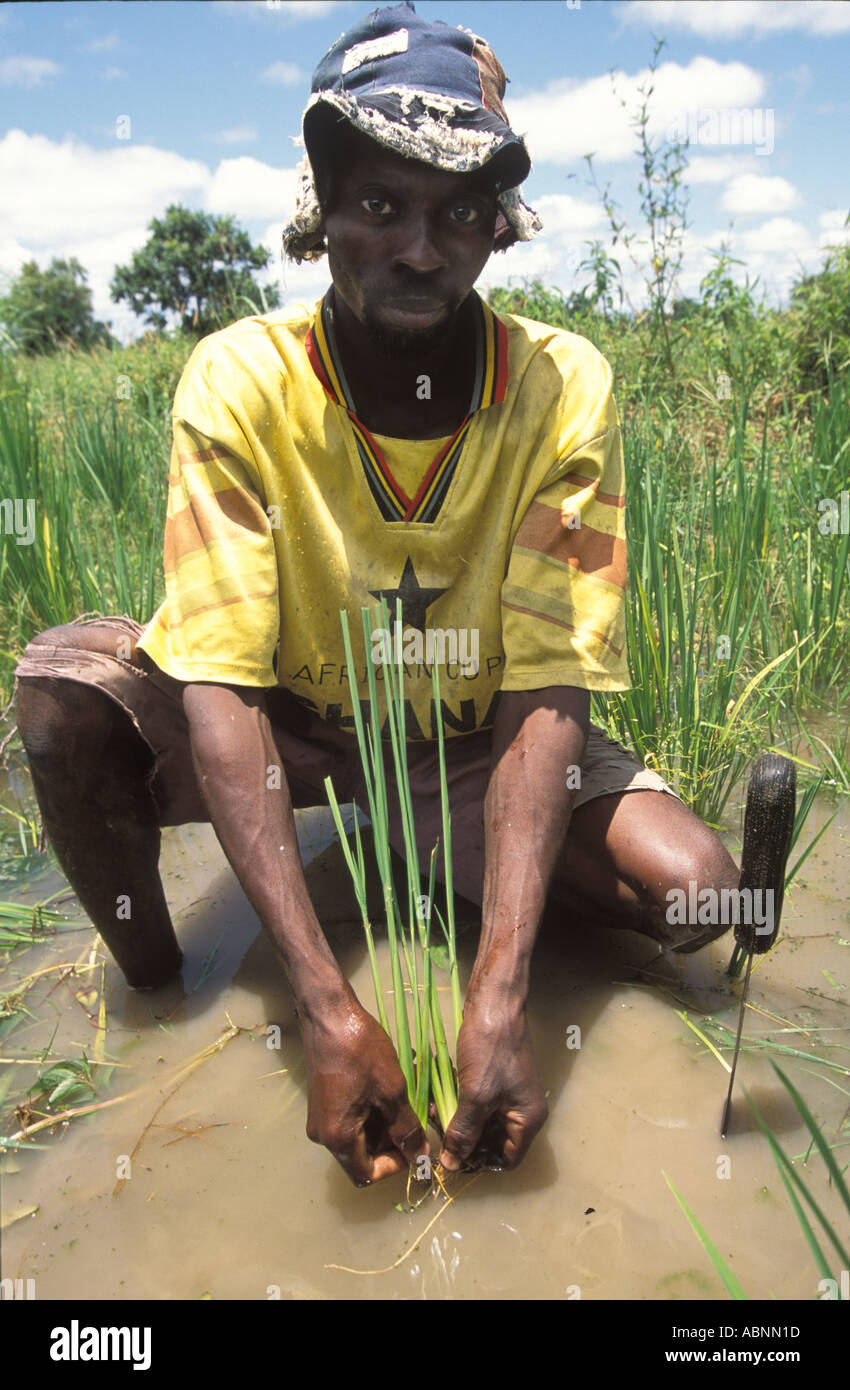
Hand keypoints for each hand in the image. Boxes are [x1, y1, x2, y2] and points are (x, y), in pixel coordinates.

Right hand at [302, 1002, 428, 1185]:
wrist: (329, 1014)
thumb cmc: (360, 1050)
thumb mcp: (391, 1090)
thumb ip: (406, 1128)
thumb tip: (419, 1156)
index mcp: (337, 1137)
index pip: (367, 1174)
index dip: (395, 1166)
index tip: (415, 1146)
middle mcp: (323, 1133)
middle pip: (362, 1157)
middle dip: (392, 1144)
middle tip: (416, 1122)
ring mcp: (321, 1117)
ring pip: (358, 1137)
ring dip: (385, 1127)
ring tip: (407, 1102)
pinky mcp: (324, 1101)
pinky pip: (351, 1120)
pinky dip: (373, 1113)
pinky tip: (390, 1091)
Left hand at [439, 996, 547, 1171]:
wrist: (493, 1002)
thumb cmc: (490, 1049)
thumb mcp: (475, 1095)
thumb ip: (463, 1133)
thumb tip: (452, 1165)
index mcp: (528, 1119)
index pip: (506, 1160)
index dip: (479, 1164)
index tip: (452, 1160)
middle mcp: (522, 1110)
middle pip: (493, 1142)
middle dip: (464, 1142)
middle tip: (437, 1138)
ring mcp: (508, 1093)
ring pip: (481, 1123)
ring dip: (457, 1123)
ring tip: (433, 1117)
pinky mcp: (494, 1078)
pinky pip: (476, 1103)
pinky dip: (458, 1105)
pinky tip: (436, 1099)